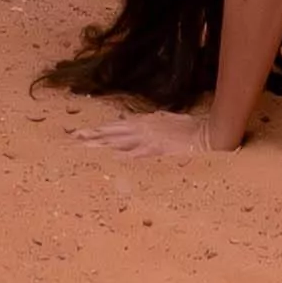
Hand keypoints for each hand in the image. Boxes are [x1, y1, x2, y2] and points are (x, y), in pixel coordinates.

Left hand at [74, 110, 230, 158]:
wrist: (209, 135)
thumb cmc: (192, 130)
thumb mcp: (169, 121)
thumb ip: (153, 124)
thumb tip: (142, 124)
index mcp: (145, 123)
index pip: (115, 127)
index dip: (98, 131)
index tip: (80, 133)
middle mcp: (142, 130)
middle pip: (110, 134)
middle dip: (91, 136)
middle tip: (72, 138)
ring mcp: (147, 141)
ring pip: (116, 143)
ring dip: (97, 146)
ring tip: (80, 148)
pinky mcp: (155, 152)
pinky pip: (132, 157)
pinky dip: (118, 158)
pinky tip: (105, 161)